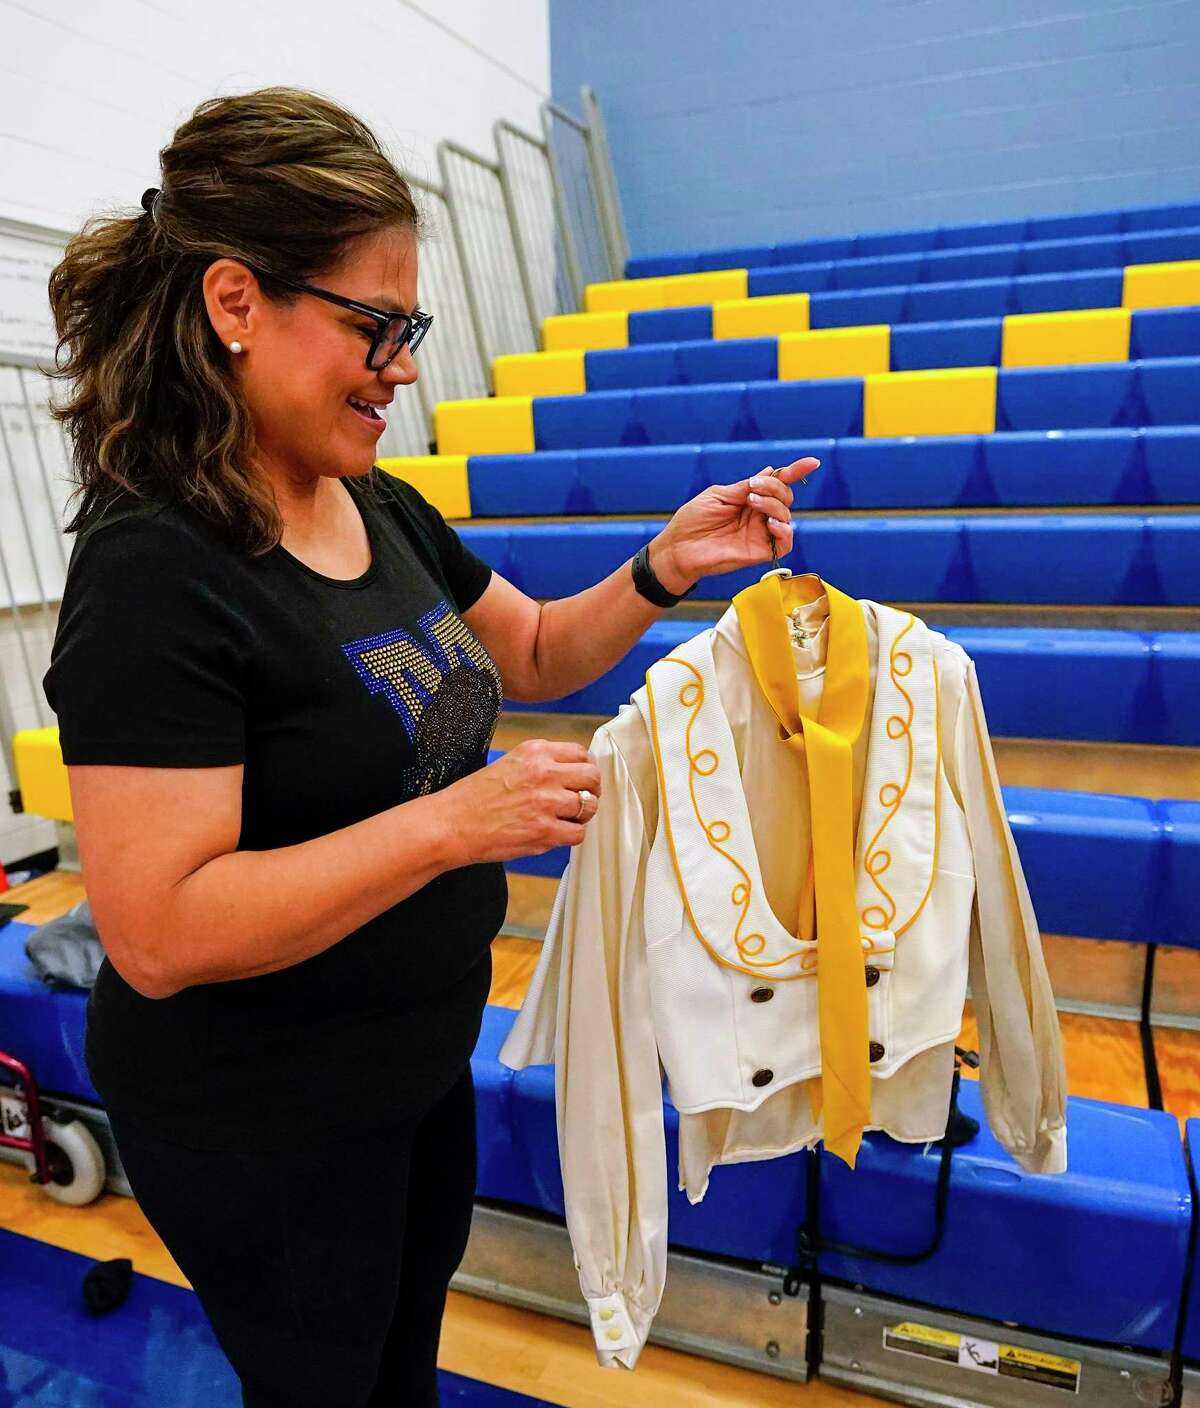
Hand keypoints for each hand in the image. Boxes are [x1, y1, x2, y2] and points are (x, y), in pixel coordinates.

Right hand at [439, 740, 601, 863]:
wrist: (452, 824)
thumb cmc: (474, 797)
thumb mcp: (509, 762)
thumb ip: (541, 764)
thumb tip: (572, 772)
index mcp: (535, 752)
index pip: (581, 754)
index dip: (584, 769)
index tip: (580, 779)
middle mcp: (544, 773)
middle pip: (592, 778)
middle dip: (590, 790)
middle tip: (579, 800)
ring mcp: (547, 803)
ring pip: (589, 807)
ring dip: (580, 816)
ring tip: (562, 819)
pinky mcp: (545, 831)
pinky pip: (578, 834)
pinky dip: (569, 836)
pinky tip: (553, 833)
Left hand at [647, 457, 819, 594]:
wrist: (677, 549)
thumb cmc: (692, 521)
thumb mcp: (718, 495)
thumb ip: (744, 487)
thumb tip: (769, 471)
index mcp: (748, 499)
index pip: (777, 484)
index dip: (794, 472)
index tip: (812, 462)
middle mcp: (758, 515)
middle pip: (785, 496)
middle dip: (775, 486)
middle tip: (753, 488)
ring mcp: (760, 534)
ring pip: (786, 516)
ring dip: (774, 504)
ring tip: (753, 502)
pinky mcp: (760, 552)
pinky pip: (785, 542)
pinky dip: (784, 530)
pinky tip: (770, 522)